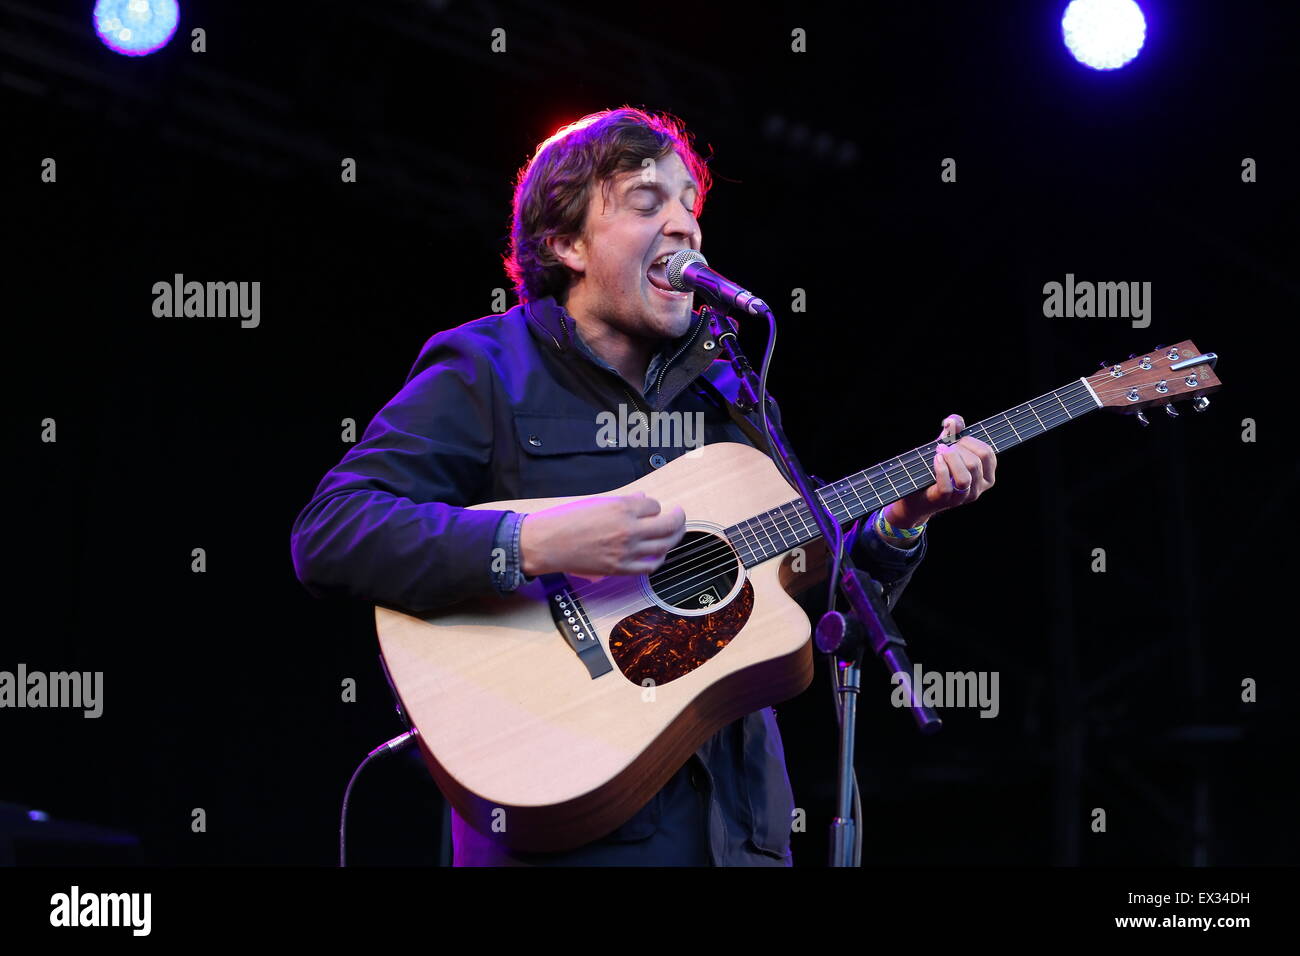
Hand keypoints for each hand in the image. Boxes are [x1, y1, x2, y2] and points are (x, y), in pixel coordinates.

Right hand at [519, 492, 686, 576]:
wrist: (546, 543)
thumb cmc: (565, 520)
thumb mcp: (596, 502)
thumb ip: (623, 502)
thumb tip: (641, 500)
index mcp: (621, 508)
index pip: (653, 504)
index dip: (653, 505)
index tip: (650, 507)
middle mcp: (628, 529)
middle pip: (668, 525)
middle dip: (678, 519)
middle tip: (679, 515)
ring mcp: (626, 551)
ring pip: (663, 546)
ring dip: (674, 538)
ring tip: (675, 533)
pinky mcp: (620, 568)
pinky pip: (649, 567)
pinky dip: (658, 560)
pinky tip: (660, 555)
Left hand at [889, 414, 996, 526]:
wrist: (917, 492)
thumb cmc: (938, 468)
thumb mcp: (948, 446)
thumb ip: (954, 431)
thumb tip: (953, 420)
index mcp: (986, 475)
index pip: (987, 453)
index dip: (970, 441)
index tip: (956, 440)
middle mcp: (979, 488)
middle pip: (975, 462)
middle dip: (958, 449)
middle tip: (944, 447)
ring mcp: (963, 497)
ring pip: (965, 477)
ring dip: (950, 459)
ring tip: (939, 452)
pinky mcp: (946, 500)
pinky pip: (947, 484)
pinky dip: (940, 468)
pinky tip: (935, 459)